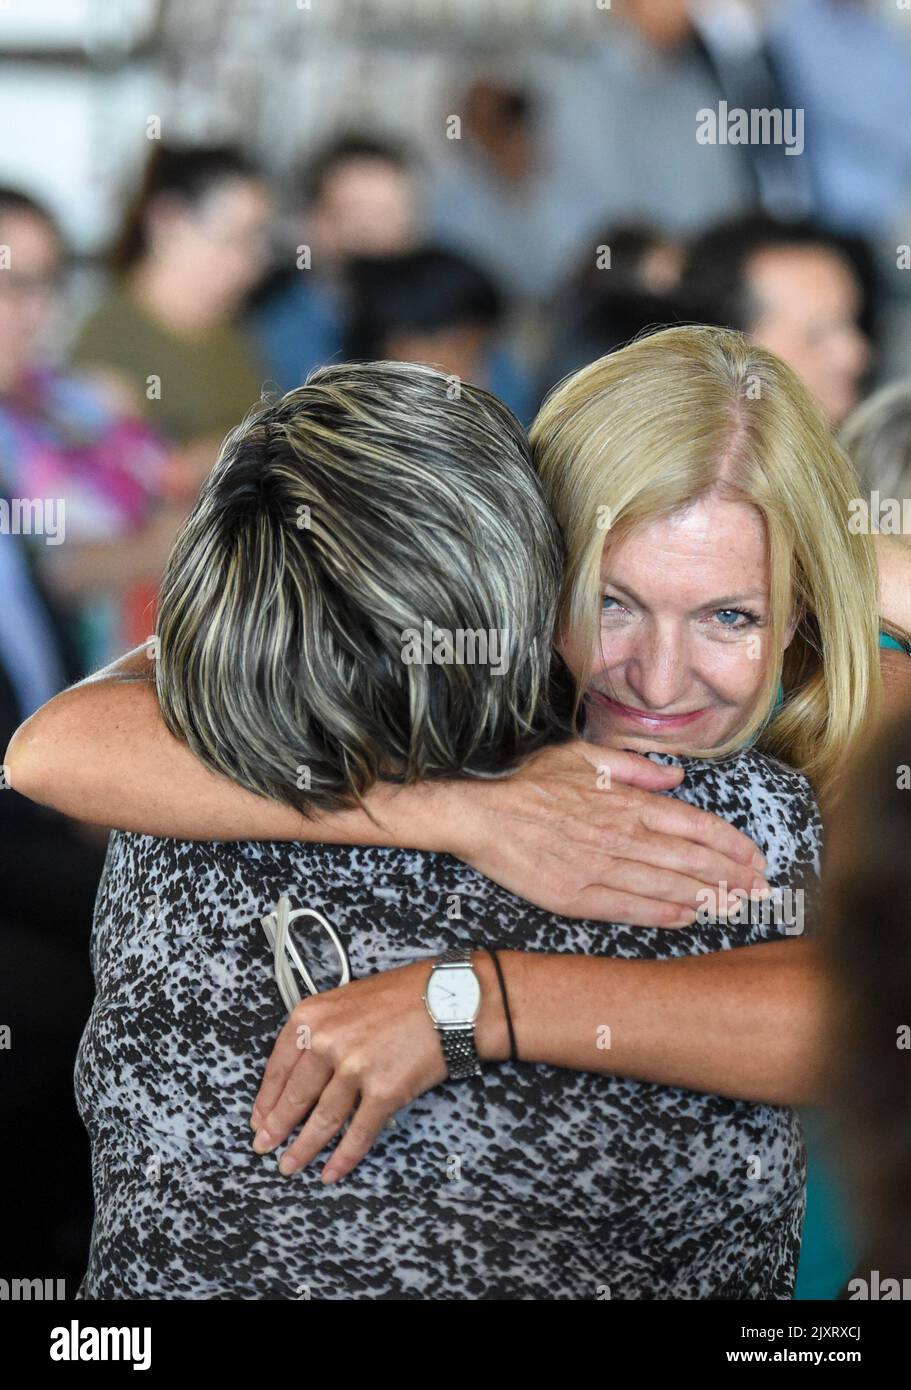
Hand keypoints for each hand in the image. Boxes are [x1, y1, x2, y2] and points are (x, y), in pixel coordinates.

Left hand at [248, 954, 505, 1183]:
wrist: (452, 999)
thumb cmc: (406, 994)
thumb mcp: (350, 1000)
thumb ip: (324, 1030)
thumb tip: (305, 1070)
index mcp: (313, 1016)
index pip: (278, 1066)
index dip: (267, 1098)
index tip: (259, 1118)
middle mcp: (327, 1041)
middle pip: (295, 1096)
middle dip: (277, 1128)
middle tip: (264, 1148)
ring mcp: (354, 1068)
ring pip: (321, 1119)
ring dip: (303, 1148)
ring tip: (290, 1165)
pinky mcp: (383, 1091)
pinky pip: (358, 1132)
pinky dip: (344, 1157)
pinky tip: (331, 1172)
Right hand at [441, 740, 767, 926]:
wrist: (481, 814)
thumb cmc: (529, 782)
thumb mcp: (583, 755)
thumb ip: (634, 768)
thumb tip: (675, 779)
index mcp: (625, 801)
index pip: (694, 824)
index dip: (729, 843)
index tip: (754, 856)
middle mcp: (620, 836)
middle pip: (690, 859)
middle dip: (731, 875)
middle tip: (759, 888)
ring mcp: (600, 868)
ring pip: (666, 886)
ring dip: (707, 897)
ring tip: (736, 906)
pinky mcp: (577, 896)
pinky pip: (630, 907)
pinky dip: (663, 914)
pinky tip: (687, 918)